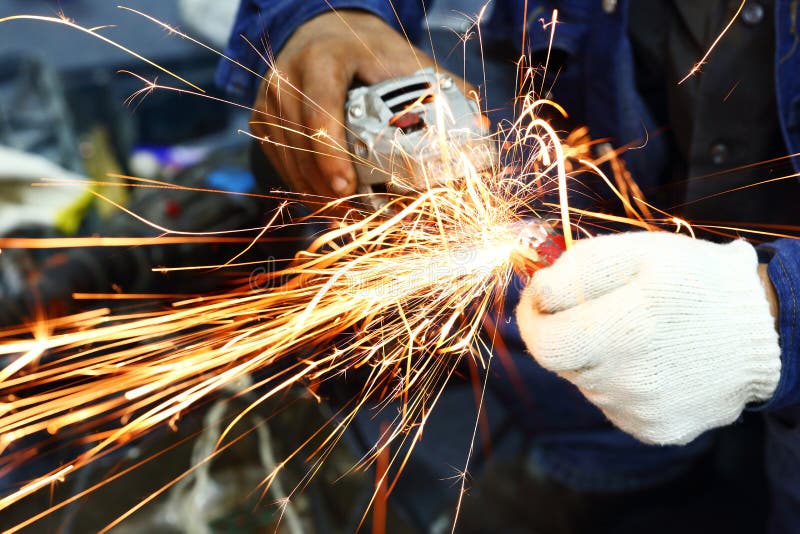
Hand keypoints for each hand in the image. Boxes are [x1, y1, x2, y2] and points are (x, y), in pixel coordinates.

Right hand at [251, 10, 473, 197]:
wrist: (322, 35)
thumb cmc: (369, 53)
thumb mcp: (403, 59)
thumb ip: (439, 90)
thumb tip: (479, 128)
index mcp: (322, 58)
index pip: (319, 109)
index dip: (330, 153)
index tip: (347, 187)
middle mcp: (285, 79)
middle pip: (301, 145)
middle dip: (328, 188)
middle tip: (360, 217)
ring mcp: (268, 102)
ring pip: (288, 162)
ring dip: (318, 196)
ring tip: (352, 219)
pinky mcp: (261, 122)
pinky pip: (280, 166)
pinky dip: (306, 189)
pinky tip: (332, 205)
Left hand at [516, 232, 780, 444]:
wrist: (766, 332)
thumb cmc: (698, 282)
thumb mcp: (642, 251)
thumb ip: (580, 268)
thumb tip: (538, 293)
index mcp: (627, 330)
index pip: (544, 343)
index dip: (531, 320)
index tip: (538, 301)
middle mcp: (633, 380)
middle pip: (564, 362)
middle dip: (567, 332)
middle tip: (599, 309)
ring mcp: (644, 411)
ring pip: (587, 381)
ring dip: (595, 356)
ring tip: (637, 333)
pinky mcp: (657, 430)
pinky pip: (613, 403)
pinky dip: (619, 380)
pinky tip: (652, 360)